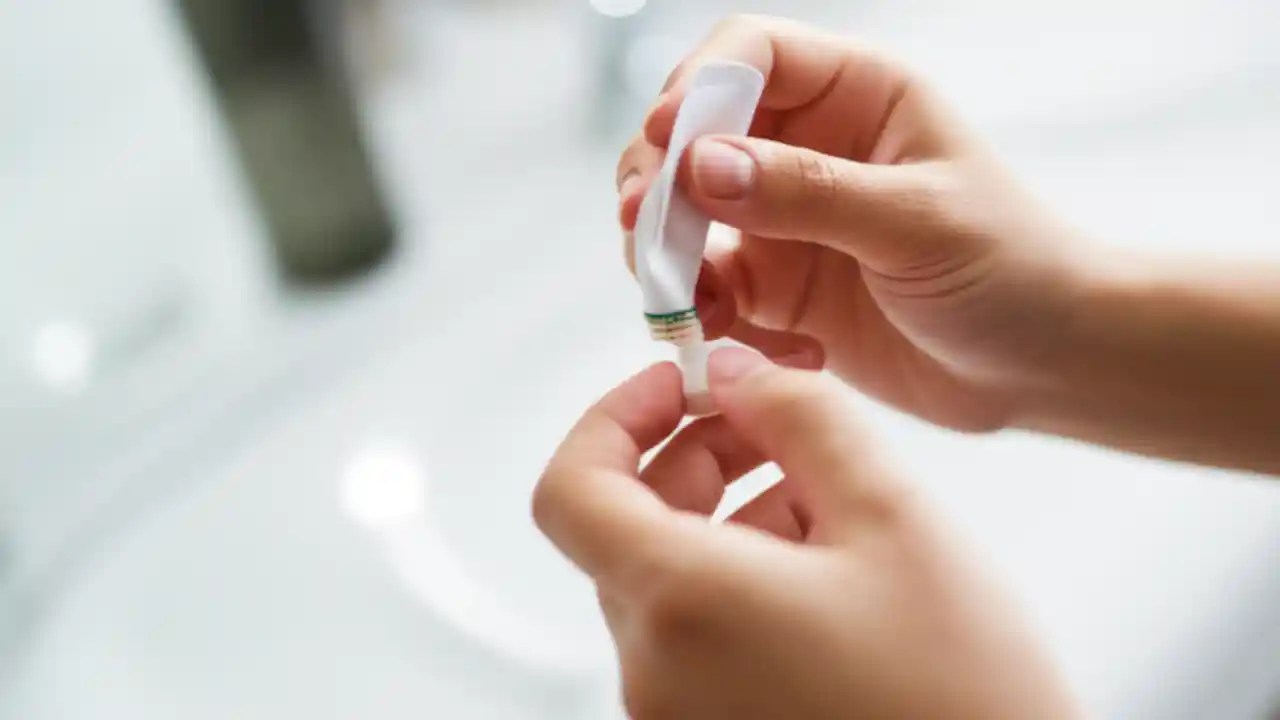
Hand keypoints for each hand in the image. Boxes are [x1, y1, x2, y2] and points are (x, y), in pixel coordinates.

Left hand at [533, 349, 1078, 718]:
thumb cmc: (961, 694)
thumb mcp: (893, 517)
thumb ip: (801, 418)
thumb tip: (735, 371)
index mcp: (680, 604)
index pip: (571, 489)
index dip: (615, 418)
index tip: (677, 382)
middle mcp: (656, 670)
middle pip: (626, 526)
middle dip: (697, 457)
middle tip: (776, 424)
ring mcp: (677, 714)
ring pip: (670, 577)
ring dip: (732, 515)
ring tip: (829, 501)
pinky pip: (698, 634)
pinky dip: (743, 578)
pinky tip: (832, 567)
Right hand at [617, 15, 1087, 430]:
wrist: (1046, 365)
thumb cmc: (1013, 269)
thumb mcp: (918, 220)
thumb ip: (808, 191)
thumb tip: (697, 165)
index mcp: (858, 94)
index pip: (752, 54)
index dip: (696, 84)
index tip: (665, 136)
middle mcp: (811, 147)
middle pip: (697, 129)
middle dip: (658, 170)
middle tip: (640, 219)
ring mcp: (787, 219)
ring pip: (687, 209)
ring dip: (660, 241)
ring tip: (663, 285)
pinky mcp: (779, 288)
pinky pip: (708, 284)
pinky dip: (692, 304)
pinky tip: (707, 327)